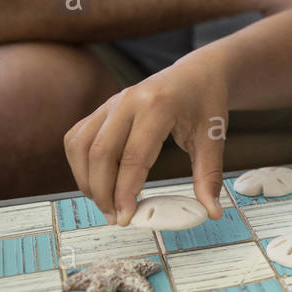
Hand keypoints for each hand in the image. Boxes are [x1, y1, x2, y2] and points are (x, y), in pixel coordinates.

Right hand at [64, 55, 228, 225]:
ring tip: (105, 203)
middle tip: (116, 218)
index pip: (132, 157)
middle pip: (100, 153)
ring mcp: (111, 102)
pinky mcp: (103, 108)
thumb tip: (211, 212)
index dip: (125, 192)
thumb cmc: (206, 103)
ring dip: (86, 179)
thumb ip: (210, 177)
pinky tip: (97, 182)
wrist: (198, 73)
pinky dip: (80, 163)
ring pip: (81, 146)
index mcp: (158, 106)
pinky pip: (78, 137)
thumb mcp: (213, 138)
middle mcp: (128, 101)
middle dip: (102, 192)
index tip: (127, 218)